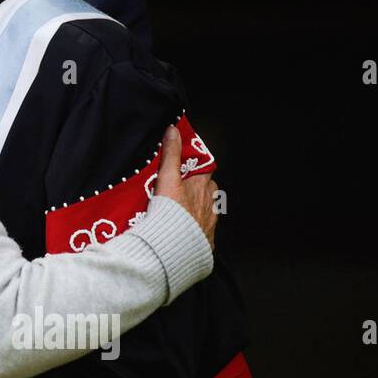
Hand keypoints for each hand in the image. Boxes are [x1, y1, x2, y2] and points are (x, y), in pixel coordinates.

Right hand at [153, 125, 219, 249]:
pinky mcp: (205, 241)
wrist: (173, 247)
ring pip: (207, 211)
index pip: (205, 171)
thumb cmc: (170, 212)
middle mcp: (210, 204)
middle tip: (179, 191)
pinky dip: (194, 230)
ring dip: (197, 210)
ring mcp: (209, 224)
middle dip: (198, 190)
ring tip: (180, 212)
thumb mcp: (167, 177)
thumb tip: (173, 131)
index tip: (185, 170)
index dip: (195, 170)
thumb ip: (170, 154)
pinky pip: (202, 232)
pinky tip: (182, 232)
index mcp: (203, 187)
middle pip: (208, 191)